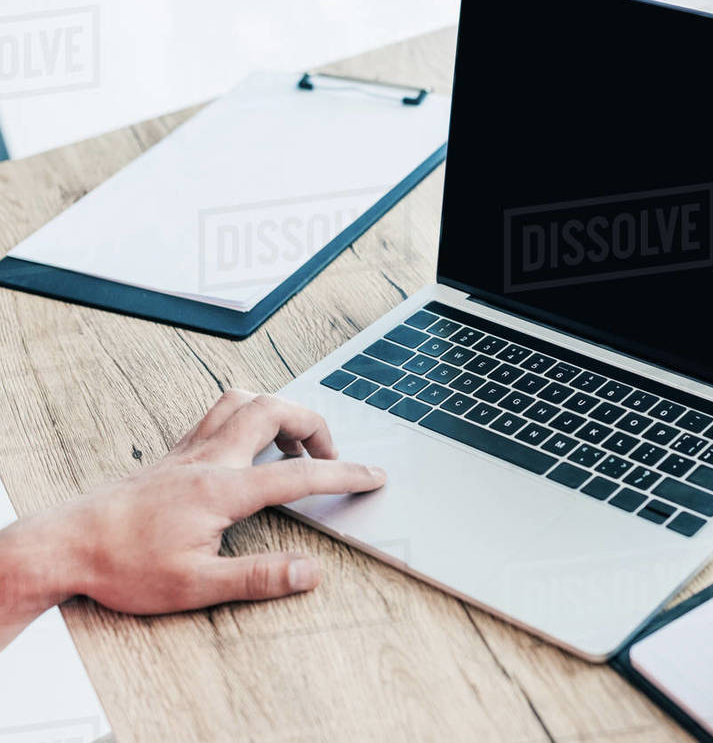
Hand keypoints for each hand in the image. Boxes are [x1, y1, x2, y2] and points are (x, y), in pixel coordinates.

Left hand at [0, 391, 384, 645]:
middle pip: (274, 411)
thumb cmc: (122, 566)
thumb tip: (309, 573)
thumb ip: (259, 577)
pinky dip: (247, 418)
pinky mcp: (172, 455)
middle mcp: (208, 459)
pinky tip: (248, 448)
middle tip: (330, 456)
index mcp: (221, 490)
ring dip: (279, 413)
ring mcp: (188, 451)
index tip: (372, 476)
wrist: (65, 546)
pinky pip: (218, 415)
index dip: (343, 474)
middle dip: (315, 426)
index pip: (299, 475)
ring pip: (243, 401)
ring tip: (293, 446)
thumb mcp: (195, 586)